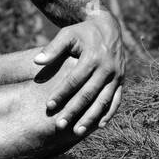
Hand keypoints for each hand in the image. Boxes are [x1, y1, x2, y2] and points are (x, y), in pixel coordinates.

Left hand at [33, 10, 125, 134]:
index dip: (61, 93)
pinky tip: (99, 126)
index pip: (74, 80)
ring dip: (90, 118)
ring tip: (76, 132)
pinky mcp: (121, 80)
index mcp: (93, 57)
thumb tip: (36, 61)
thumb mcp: (67, 34)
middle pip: (88, 94)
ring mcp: (117, 76)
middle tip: (59, 125)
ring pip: (103, 101)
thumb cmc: (82, 32)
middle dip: (73, 111)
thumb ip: (53, 48)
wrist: (108, 27)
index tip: (48, 106)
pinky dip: (109, 114)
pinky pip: (116, 100)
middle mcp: (107, 68)